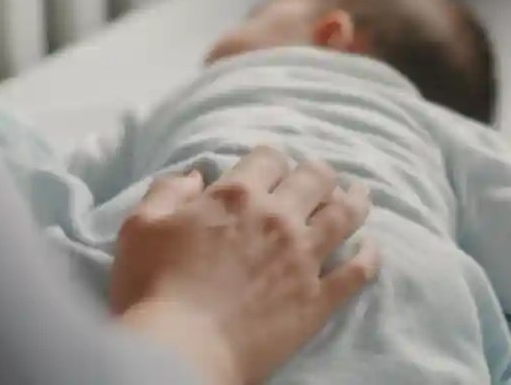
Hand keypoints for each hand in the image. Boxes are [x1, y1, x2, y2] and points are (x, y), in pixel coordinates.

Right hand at [111, 146, 378, 384]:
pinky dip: (369, 255)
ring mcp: (303, 259)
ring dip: (355, 199)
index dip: (271, 159)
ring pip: (345, 214)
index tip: (271, 168)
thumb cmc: (151, 289)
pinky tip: (370, 247)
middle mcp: (277, 219)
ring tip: (359, 193)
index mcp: (236, 197)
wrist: (179, 352)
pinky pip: (357, 271)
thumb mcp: (139, 227)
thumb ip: (167, 192)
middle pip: (315, 177)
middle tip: (318, 177)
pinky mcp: (318, 299)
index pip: (269, 158)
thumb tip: (194, 176)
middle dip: (317, 172)